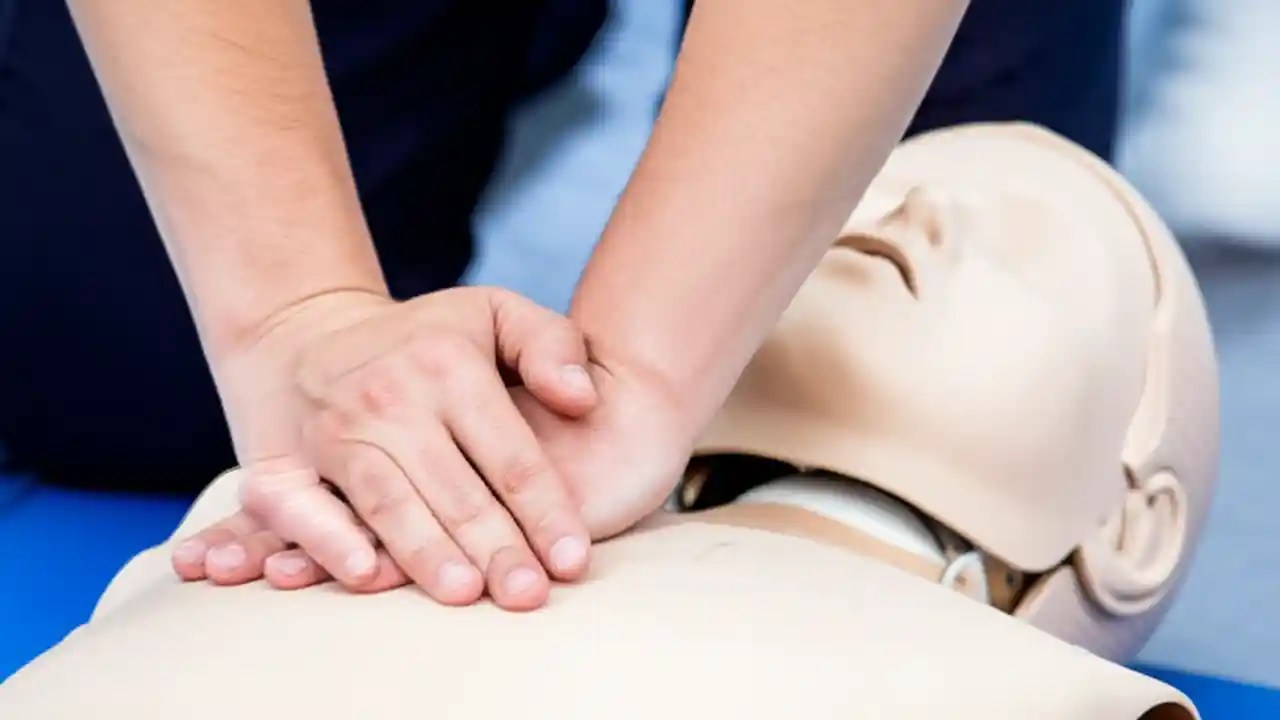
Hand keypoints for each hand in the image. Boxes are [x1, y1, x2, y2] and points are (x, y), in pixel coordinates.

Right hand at [174, 343, 693, 603]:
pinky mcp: (280, 465)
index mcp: (448, 364)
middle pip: (454, 489)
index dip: (545, 511)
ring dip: (425, 552)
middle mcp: (389, 398)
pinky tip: (366, 574)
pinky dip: (329, 542)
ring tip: (464, 592)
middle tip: (528, 595)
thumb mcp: (495, 313)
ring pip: (388, 502)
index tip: (573, 561)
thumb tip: (584, 400)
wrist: (301, 333)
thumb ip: (553, 347)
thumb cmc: (423, 339)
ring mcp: (332, 431)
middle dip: (495, 548)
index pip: (509, 455)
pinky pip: (303, 510)